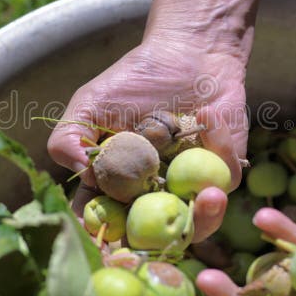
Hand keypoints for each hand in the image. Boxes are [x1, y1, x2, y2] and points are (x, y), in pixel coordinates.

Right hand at [47, 35, 248, 240]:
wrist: (187, 51)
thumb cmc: (134, 78)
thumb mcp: (90, 103)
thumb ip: (69, 136)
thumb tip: (79, 173)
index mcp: (120, 186)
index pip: (108, 223)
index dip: (103, 239)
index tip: (103, 245)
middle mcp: (155, 194)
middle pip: (156, 237)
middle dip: (159, 245)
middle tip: (161, 237)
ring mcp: (191, 187)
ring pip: (199, 222)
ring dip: (204, 216)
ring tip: (207, 196)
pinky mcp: (226, 170)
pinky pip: (226, 178)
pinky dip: (218, 147)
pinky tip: (205, 111)